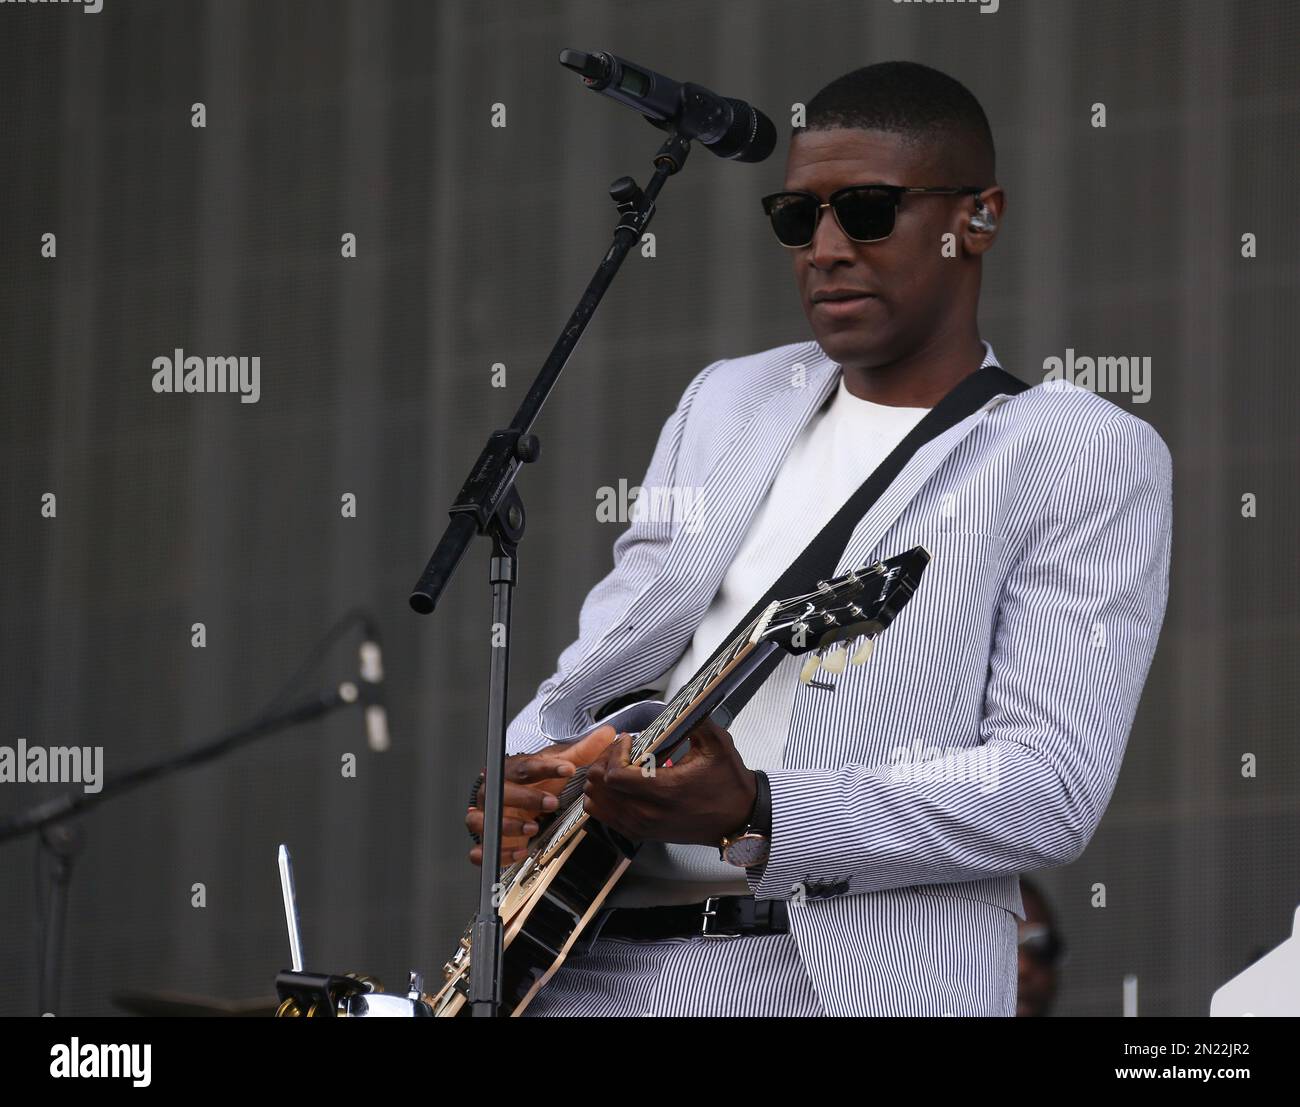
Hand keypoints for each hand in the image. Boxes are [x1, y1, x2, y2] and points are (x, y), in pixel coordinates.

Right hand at [466, 724, 615, 867]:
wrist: (512, 800)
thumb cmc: (534, 782)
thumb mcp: (558, 766)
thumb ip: (583, 752)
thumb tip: (608, 733)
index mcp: (511, 771)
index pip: (527, 766)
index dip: (547, 767)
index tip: (569, 768)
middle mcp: (494, 792)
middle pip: (502, 792)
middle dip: (527, 798)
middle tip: (553, 802)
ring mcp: (487, 816)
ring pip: (487, 820)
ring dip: (508, 826)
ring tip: (533, 828)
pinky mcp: (486, 839)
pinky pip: (482, 848)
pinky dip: (499, 852)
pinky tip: (519, 852)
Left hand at [582, 716, 756, 846]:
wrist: (739, 819)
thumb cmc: (729, 784)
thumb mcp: (718, 744)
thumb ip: (694, 719)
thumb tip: (676, 702)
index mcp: (664, 790)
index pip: (614, 775)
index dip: (614, 753)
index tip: (629, 740)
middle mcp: (648, 812)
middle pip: (599, 788)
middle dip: (604, 761)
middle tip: (621, 749)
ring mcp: (642, 826)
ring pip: (596, 804)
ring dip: (601, 780)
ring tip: (618, 765)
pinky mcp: (641, 834)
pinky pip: (604, 818)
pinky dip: (604, 799)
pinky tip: (620, 785)